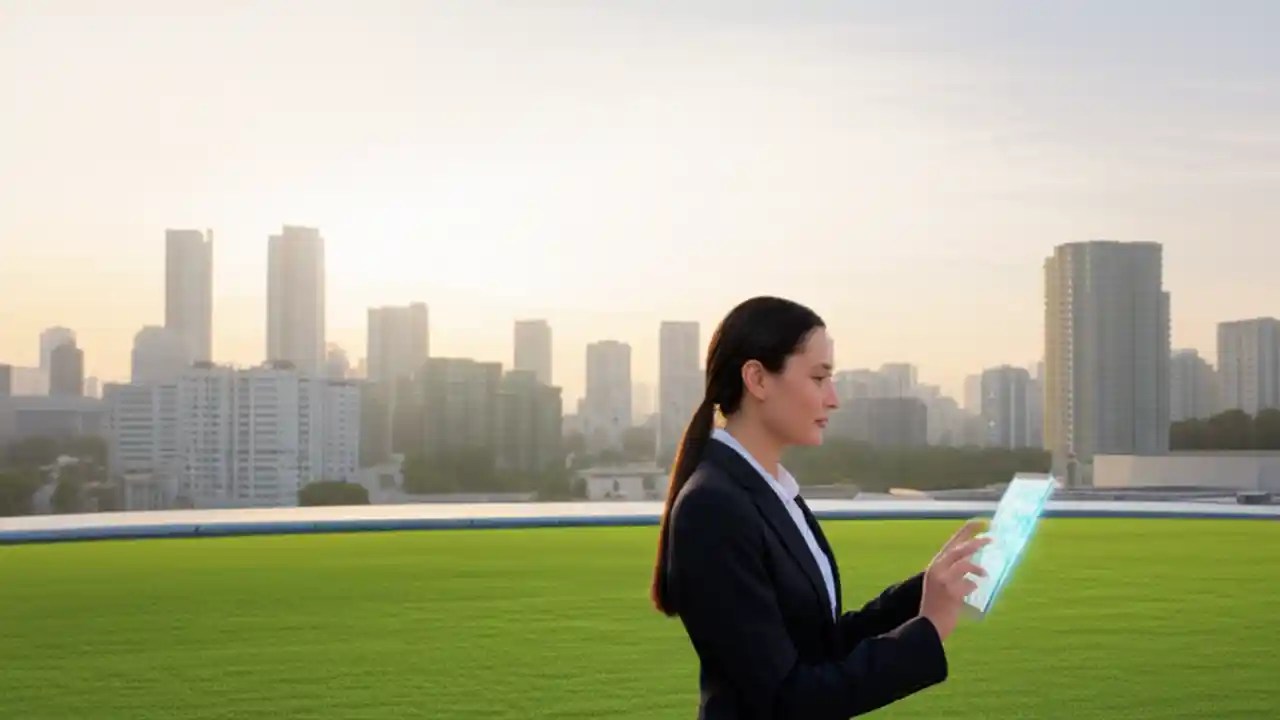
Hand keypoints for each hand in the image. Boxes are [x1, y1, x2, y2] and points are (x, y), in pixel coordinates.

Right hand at [920, 519, 990, 641]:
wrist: (928, 625)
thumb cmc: (937, 606)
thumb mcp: (940, 584)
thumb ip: (954, 574)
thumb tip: (975, 570)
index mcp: (935, 565)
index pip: (951, 542)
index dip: (966, 531)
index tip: (979, 522)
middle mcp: (937, 569)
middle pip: (959, 549)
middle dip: (976, 542)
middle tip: (991, 538)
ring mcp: (943, 580)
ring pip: (965, 563)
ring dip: (978, 567)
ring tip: (986, 573)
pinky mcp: (951, 592)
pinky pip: (969, 585)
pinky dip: (972, 587)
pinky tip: (971, 593)